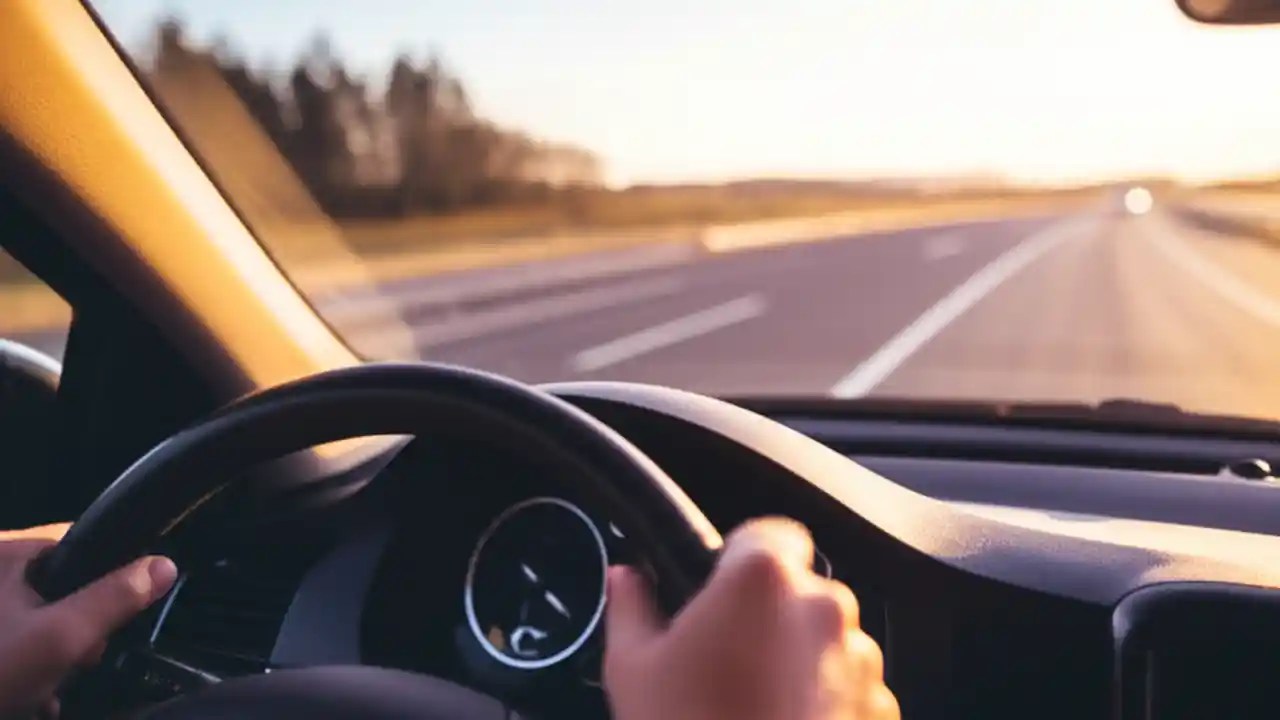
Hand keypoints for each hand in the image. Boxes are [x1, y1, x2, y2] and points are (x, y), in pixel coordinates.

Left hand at [0, 523, 176, 718]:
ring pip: (32, 623)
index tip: (105, 628)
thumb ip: (115, 599)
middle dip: (72, 633)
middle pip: (55, 591)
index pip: (77, 551)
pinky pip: (11, 645)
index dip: (104, 585)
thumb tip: (165, 564)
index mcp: (6, 555)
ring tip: (47, 692)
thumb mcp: (62, 636)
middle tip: (72, 666)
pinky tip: (29, 699)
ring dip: (47, 658)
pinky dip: (21, 670)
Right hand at [604, 518, 898, 719]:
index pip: (766, 531)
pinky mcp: (881, 712)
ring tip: (748, 706)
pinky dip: (824, 704)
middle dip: (765, 617)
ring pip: (826, 642)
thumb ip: (631, 607)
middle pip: (798, 589)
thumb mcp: (634, 670)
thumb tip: (624, 580)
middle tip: (721, 658)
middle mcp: (823, 610)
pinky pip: (851, 691)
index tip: (719, 585)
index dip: (740, 556)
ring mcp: (861, 664)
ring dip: (797, 661)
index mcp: (761, 580)